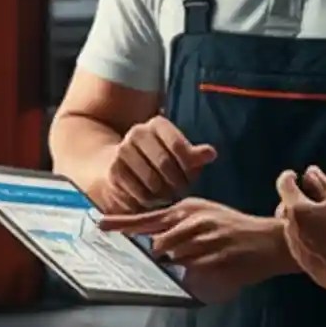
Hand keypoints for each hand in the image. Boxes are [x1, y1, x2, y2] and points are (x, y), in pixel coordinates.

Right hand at [96, 116, 216, 212]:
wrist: (117, 159)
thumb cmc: (158, 157)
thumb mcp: (178, 153)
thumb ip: (194, 155)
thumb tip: (211, 153)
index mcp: (158, 124)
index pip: (178, 146)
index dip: (188, 167)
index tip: (190, 177)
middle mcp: (138, 132)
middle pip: (165, 165)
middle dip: (177, 183)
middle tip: (181, 191)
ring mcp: (123, 150)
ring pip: (151, 182)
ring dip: (163, 196)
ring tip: (167, 196)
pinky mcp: (114, 170)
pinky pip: (137, 194)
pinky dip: (148, 202)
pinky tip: (152, 200)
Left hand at [99, 197, 291, 303]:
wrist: (269, 239)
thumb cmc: (233, 228)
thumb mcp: (203, 215)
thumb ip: (177, 225)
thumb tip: (153, 241)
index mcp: (187, 209)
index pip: (147, 217)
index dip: (122, 223)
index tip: (101, 225)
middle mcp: (192, 221)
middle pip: (158, 246)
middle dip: (163, 257)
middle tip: (182, 256)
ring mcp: (204, 239)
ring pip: (175, 260)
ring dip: (183, 266)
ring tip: (205, 257)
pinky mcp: (215, 257)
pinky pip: (193, 273)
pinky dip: (197, 275)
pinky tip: (213, 267)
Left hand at [276, 165, 325, 306]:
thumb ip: (323, 184)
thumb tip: (310, 172)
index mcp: (298, 211)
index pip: (284, 187)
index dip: (288, 178)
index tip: (294, 176)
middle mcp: (292, 231)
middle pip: (285, 211)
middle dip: (292, 202)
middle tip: (306, 198)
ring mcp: (298, 252)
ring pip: (293, 231)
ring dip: (301, 223)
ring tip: (320, 220)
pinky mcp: (307, 267)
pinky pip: (302, 248)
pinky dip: (308, 240)